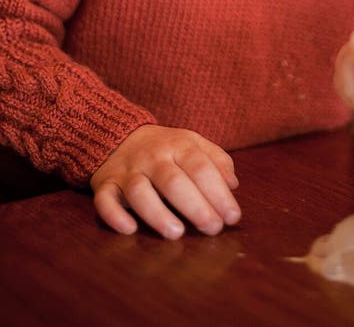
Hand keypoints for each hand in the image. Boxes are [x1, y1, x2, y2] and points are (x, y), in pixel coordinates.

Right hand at [90, 125, 240, 239]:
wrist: (118, 134)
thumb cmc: (165, 148)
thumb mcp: (193, 143)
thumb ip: (217, 160)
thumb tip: (233, 185)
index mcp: (178, 145)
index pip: (201, 168)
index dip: (218, 193)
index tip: (233, 217)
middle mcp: (152, 157)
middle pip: (174, 181)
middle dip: (195, 206)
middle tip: (213, 228)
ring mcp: (127, 171)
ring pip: (139, 191)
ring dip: (157, 213)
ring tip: (176, 234)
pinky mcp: (105, 185)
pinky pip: (105, 200)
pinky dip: (115, 215)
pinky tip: (130, 229)